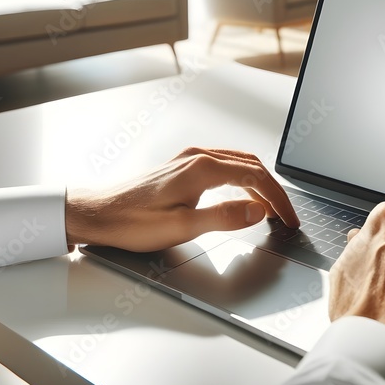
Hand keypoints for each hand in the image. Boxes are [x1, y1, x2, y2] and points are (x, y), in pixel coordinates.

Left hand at [65, 147, 298, 250]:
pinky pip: (225, 165)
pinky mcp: (182, 165)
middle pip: (251, 166)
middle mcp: (198, 156)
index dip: (278, 199)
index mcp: (202, 168)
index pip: (256, 178)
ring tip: (271, 207)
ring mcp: (189, 158)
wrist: (96, 213)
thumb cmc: (132, 223)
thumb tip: (258, 210)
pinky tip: (242, 194)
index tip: (289, 219)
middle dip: (274, 191)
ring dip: (260, 183)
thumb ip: (224, 217)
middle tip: (286, 216)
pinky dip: (243, 179)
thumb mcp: (182, 227)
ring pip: (239, 163)